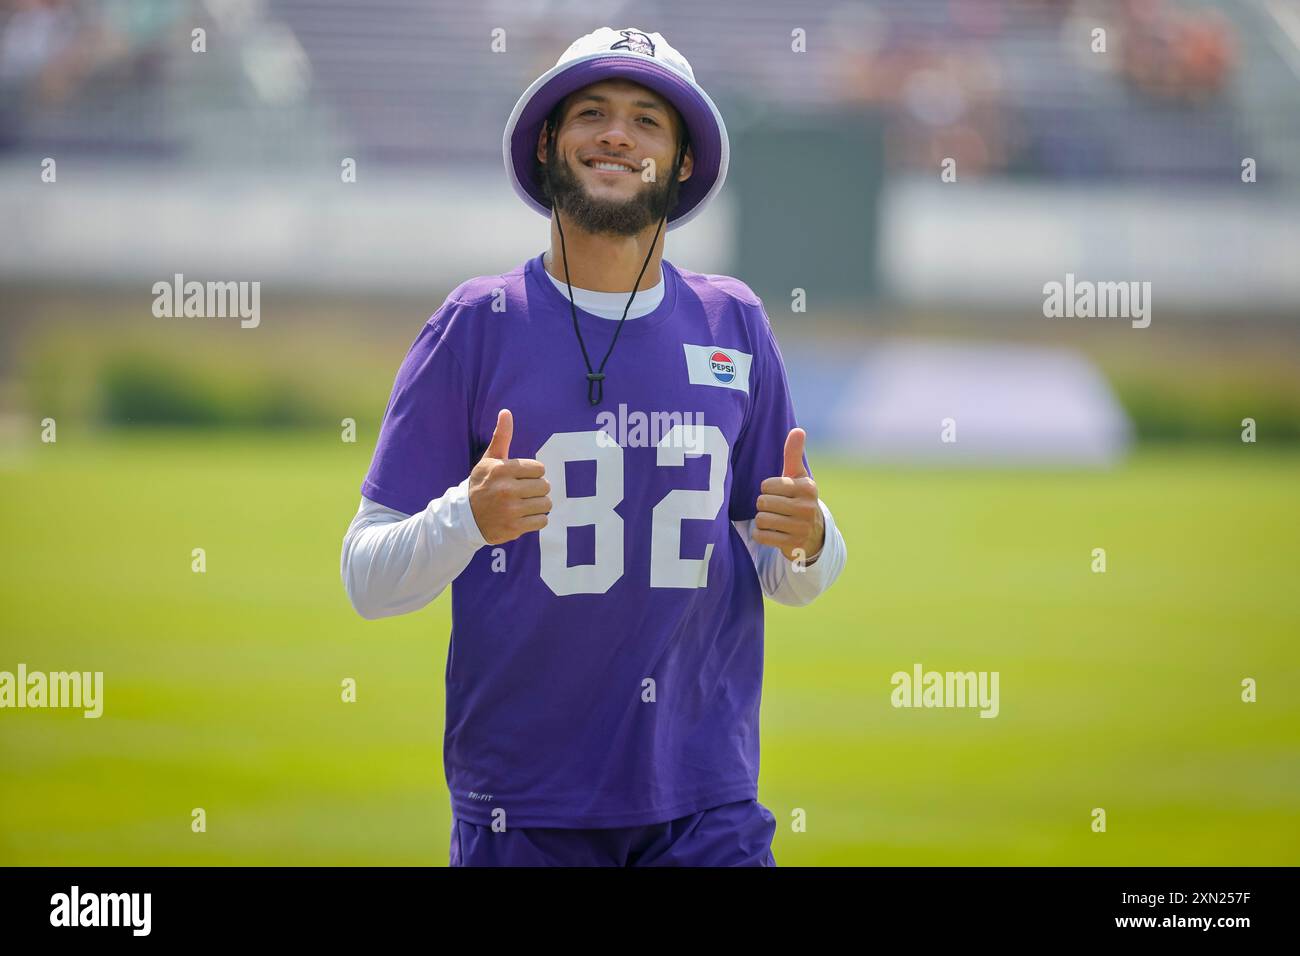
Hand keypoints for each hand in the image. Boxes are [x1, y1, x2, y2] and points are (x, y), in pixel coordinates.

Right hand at [467, 409, 550, 544]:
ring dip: (538, 505)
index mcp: (502, 470)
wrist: (464, 518)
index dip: (532, 474)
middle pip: (545, 486)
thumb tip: (506, 412)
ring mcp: (511, 510)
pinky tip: (523, 516)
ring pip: (546, 504)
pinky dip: (536, 520)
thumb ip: (501, 437)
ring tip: (524, 505)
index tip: (521, 478)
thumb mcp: (489, 460)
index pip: (539, 469)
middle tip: (523, 492)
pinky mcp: (514, 528)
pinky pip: (542, 521)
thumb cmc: (481, 485)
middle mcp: (507, 489)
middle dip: (536, 489)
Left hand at [753, 427, 823, 563]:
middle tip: (775, 508)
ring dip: (762, 520)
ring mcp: (802, 528)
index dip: (767, 489)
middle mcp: (808, 507)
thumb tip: (798, 430)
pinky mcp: (793, 544)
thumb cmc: (798, 498)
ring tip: (773, 520)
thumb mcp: (798, 476)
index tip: (778, 493)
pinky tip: (772, 533)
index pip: (767, 485)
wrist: (812, 534)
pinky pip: (762, 536)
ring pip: (761, 520)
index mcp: (808, 487)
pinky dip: (761, 535)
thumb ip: (794, 453)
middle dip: (763, 505)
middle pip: (762, 502)